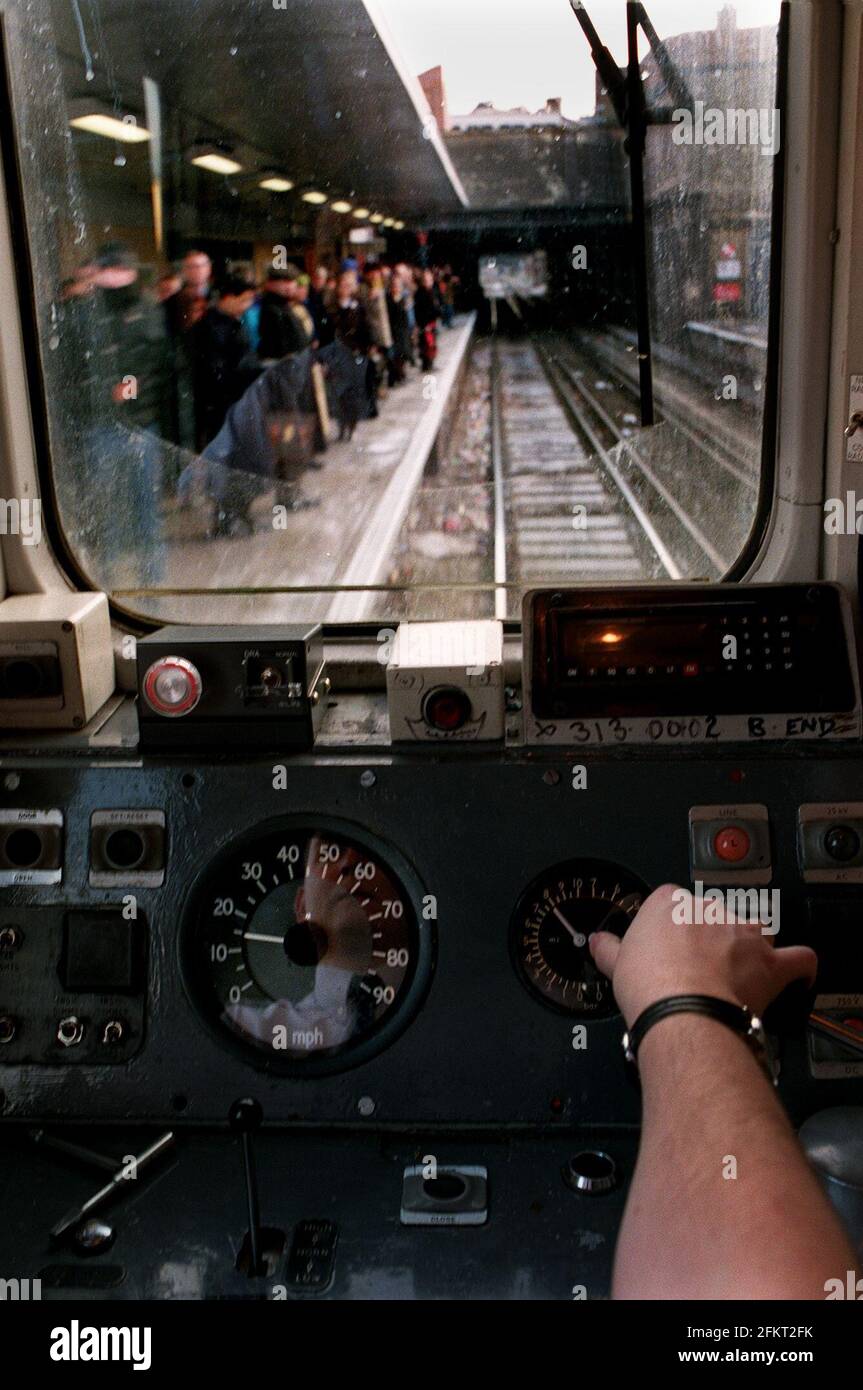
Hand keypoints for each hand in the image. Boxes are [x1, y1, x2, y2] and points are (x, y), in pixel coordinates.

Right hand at [589, 883, 816, 1027]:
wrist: (683, 1011)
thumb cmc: (652, 986)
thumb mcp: (617, 964)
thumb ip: (608, 948)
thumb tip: (597, 942)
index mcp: (670, 903)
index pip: (671, 903)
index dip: (671, 926)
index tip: (667, 945)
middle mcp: (710, 912)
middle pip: (715, 916)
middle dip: (711, 938)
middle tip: (698, 967)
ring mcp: (744, 935)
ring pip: (757, 930)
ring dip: (752, 947)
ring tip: (739, 970)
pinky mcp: (771, 963)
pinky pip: (798, 957)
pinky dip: (799, 966)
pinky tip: (794, 974)